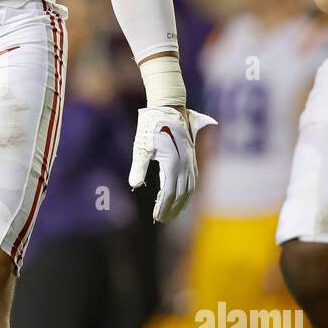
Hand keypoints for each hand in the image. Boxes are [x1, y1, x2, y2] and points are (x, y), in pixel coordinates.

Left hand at [129, 106, 215, 222]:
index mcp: (172, 164)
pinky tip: (182, 196)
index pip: (169, 193)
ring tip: (174, 213)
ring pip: (189, 188)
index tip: (156, 217)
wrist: (169, 107)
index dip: (163, 207)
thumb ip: (138, 167)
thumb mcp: (141, 146)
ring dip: (182, 202)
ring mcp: (190, 161)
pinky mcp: (191, 157)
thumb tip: (134, 185)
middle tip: (163, 219)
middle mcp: (184, 165)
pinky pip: (192, 179)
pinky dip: (188, 191)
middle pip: (181, 194)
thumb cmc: (151, 126)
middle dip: (173, 208)